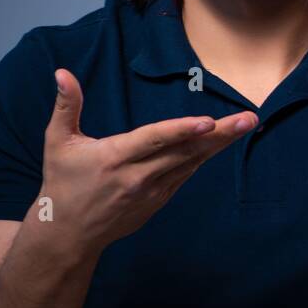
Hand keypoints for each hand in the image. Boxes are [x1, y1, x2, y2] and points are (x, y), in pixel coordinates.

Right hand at [40, 68, 257, 254]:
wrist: (69, 234)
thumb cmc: (62, 182)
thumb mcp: (58, 142)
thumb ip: (66, 106)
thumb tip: (62, 73)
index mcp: (114, 158)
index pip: (155, 140)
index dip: (183, 130)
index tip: (210, 121)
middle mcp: (137, 177)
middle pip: (185, 151)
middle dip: (220, 134)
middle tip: (249, 118)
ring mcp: (151, 192)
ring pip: (191, 164)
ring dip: (219, 144)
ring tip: (245, 125)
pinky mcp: (158, 202)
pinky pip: (185, 175)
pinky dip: (202, 158)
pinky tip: (221, 142)